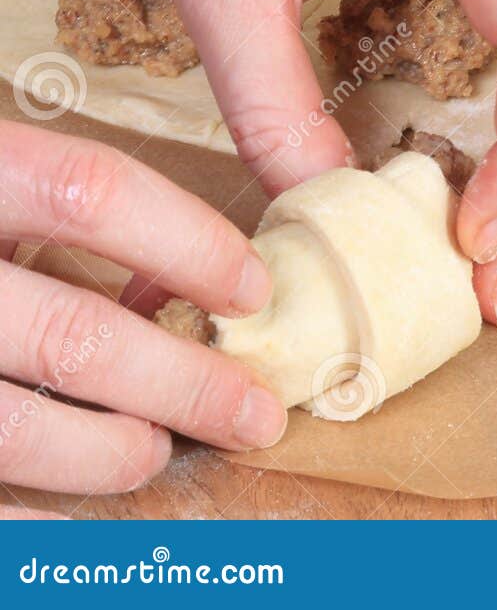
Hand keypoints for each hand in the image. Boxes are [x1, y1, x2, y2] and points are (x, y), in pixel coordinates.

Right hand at [0, 122, 283, 516]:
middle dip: (182, 384)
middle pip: (69, 334)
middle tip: (254, 414)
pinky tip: (69, 523)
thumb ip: (70, 190)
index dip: (188, 243)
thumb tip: (237, 240)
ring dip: (102, 453)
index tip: (255, 290)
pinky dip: (22, 516)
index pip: (91, 191)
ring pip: (7, 428)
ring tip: (154, 452)